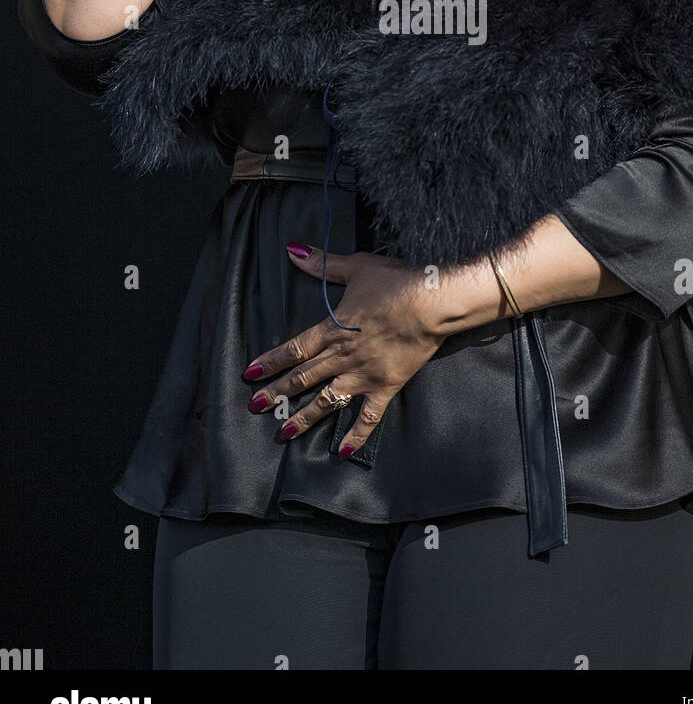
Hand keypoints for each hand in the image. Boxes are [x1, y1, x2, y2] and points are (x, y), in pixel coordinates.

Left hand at [242, 244, 491, 458]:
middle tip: (255, 407)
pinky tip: (342, 454)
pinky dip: (355, 436)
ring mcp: (363, 375)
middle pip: (303, 377)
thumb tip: (291, 250)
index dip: (270, 361)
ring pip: (326, 401)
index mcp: (333, 329)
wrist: (431, 302)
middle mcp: (342, 356)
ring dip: (303, 418)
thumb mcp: (357, 267)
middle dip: (277, 393)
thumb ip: (322, 263)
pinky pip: (368, 417)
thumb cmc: (396, 282)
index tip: (250, 374)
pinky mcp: (385, 387)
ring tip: (283, 434)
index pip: (293, 349)